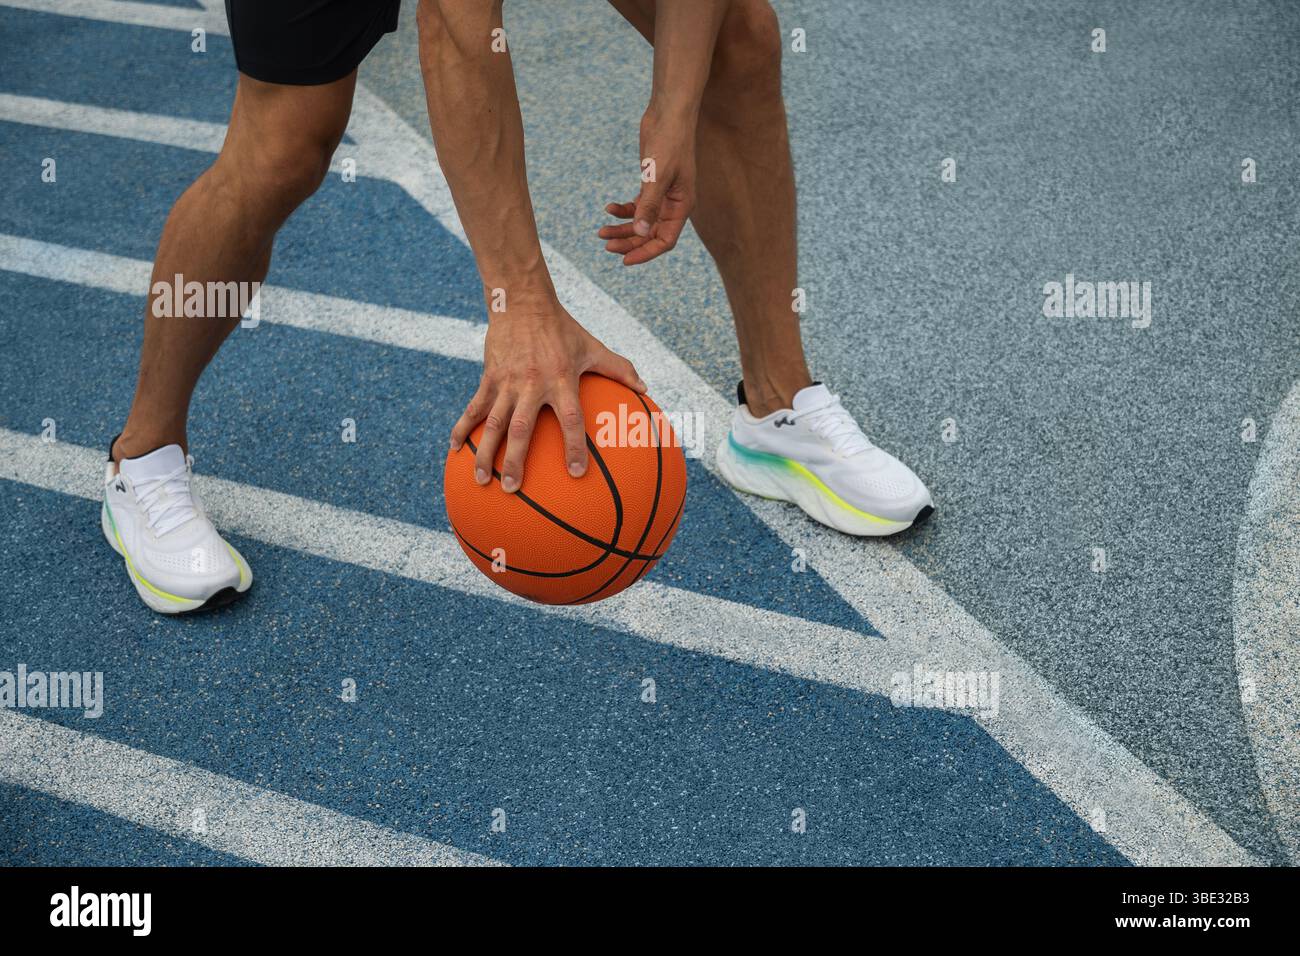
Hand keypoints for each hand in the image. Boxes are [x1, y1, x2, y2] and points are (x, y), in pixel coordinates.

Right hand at [450, 299, 645, 492]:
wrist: (523, 302)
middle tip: (512, 488)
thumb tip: (646, 388)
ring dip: (485, 453)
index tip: (577, 472)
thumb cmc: (563, 329)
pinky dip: (462, 429)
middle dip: (516, 460)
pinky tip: (455, 450)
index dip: (575, 446)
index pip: (571, 419)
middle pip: (522, 428)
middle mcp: (532, 384)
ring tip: (481, 480)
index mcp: (561, 380)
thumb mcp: (592, 347)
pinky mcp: (489, 378)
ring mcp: (507, 383)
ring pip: (493, 423)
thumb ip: (619, 368)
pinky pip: (474, 407)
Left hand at [598, 107, 695, 264]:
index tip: (624, 260)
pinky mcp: (651, 184)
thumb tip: (640, 232)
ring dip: (622, 228)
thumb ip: (648, 205)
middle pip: (650, 234)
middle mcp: (674, 205)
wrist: (668, 114)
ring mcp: (662, 195)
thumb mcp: (656, 176)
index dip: (645, 253)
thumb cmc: (669, 143)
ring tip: (601, 232)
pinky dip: (623, 210)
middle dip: (629, 242)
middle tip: (606, 245)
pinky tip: (609, 208)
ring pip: (642, 222)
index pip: (665, 241)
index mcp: (681, 207)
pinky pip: (637, 205)